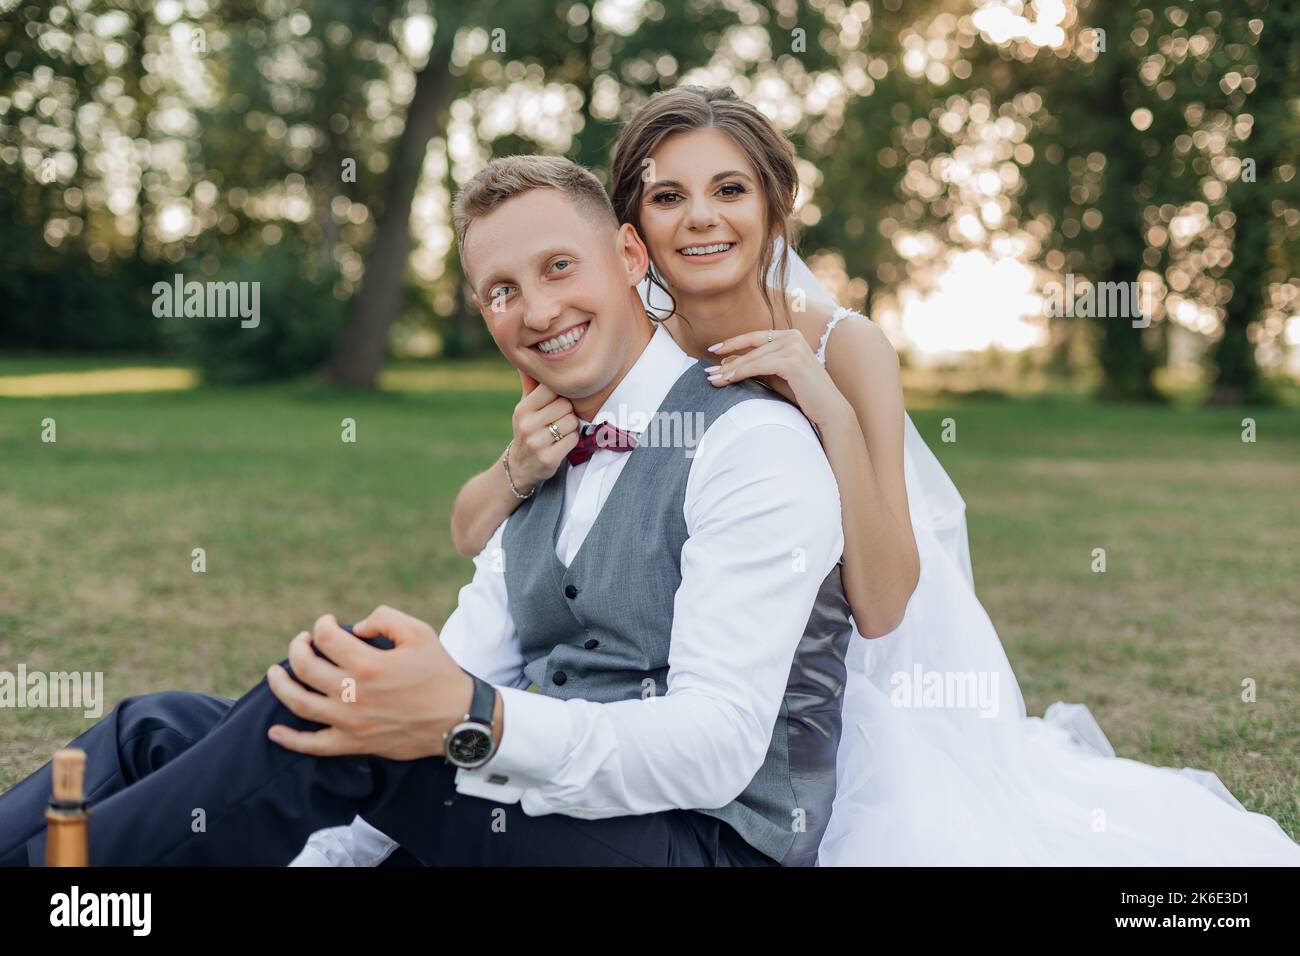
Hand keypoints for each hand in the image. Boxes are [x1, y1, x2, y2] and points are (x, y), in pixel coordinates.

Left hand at [265, 607, 472, 760]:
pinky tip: (275, 731)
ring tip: (275, 673)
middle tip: (302, 642)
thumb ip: (384, 618)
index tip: (327, 622)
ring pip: (299, 703)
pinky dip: (290, 740)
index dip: (321, 624)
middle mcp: (352, 693)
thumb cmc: (438, 672)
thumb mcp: (419, 632)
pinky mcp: (353, 743)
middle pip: (304, 666)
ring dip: (280, 685)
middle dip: (298, 647)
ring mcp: (350, 721)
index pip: (325, 637)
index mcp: (368, 663)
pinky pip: (313, 745)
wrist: (457, 718)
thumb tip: (354, 627)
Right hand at [508, 369, 579, 490]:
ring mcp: (536, 442)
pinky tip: (560, 444)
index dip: (561, 394)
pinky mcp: (548, 458)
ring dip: (571, 427)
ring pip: (571, 422)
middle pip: (566, 406)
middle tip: (558, 421)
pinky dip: (572, 441)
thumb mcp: (525, 407)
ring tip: (559, 432)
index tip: (557, 402)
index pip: (553, 389)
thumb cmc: (528, 429)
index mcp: (523, 408)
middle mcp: (527, 424)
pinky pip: (573, 440)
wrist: (519, 466)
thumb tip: (528, 357)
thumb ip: (530, 383)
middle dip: (567, 413)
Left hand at [705, 329, 849, 428]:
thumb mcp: (775, 376)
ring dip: (731, 370)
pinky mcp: (792, 361)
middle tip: (707, 372)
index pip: (755, 337)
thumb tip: (726, 362)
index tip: (712, 350)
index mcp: (790, 335)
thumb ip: (755, 366)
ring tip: (713, 379)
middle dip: (727, 361)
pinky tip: (728, 380)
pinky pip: (759, 366)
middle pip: (752, 348)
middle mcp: (792, 336)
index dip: (732, 343)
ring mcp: (794, 347)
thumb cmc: (802, 394)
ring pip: (753, 357)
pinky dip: (742, 373)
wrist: (828, 409)